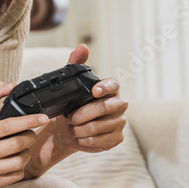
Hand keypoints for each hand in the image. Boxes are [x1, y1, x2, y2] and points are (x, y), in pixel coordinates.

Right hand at [0, 82, 47, 187]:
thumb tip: (12, 85)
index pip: (7, 126)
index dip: (28, 121)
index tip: (43, 118)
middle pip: (17, 145)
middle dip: (29, 137)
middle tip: (29, 133)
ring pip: (19, 162)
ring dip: (26, 153)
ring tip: (21, 147)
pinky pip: (16, 176)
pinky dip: (20, 167)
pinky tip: (14, 160)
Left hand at [27, 45, 127, 176]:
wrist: (68, 128)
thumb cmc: (72, 104)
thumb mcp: (70, 84)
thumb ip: (75, 64)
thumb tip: (82, 46)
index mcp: (110, 89)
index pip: (113, 84)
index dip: (104, 88)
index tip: (93, 91)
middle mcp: (119, 104)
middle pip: (105, 108)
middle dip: (84, 114)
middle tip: (70, 118)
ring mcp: (120, 122)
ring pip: (101, 127)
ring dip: (81, 129)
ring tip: (72, 128)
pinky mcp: (117, 138)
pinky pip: (102, 141)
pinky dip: (86, 141)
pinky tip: (79, 138)